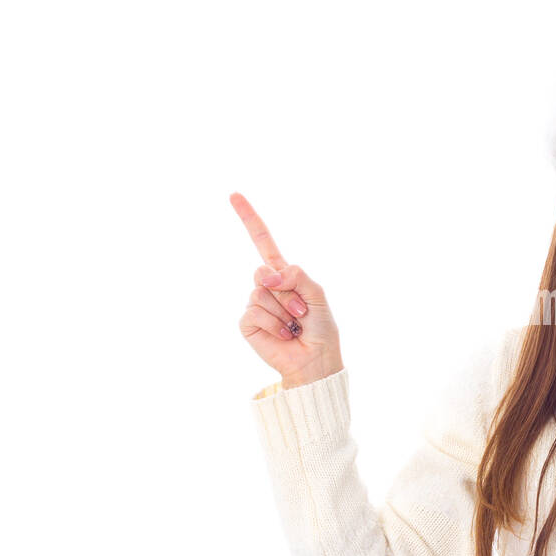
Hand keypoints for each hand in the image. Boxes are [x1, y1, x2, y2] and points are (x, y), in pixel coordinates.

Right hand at [231, 192, 343, 387]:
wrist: (315, 360)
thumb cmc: (321, 328)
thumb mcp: (318, 295)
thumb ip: (297, 276)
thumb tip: (268, 276)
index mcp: (285, 275)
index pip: (263, 242)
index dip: (250, 218)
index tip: (234, 194)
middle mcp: (267, 286)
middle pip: (263, 271)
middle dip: (286, 290)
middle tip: (301, 311)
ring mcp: (256, 304)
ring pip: (261, 294)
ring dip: (283, 311)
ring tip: (294, 325)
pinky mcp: (247, 323)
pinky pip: (255, 313)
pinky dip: (274, 324)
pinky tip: (284, 334)